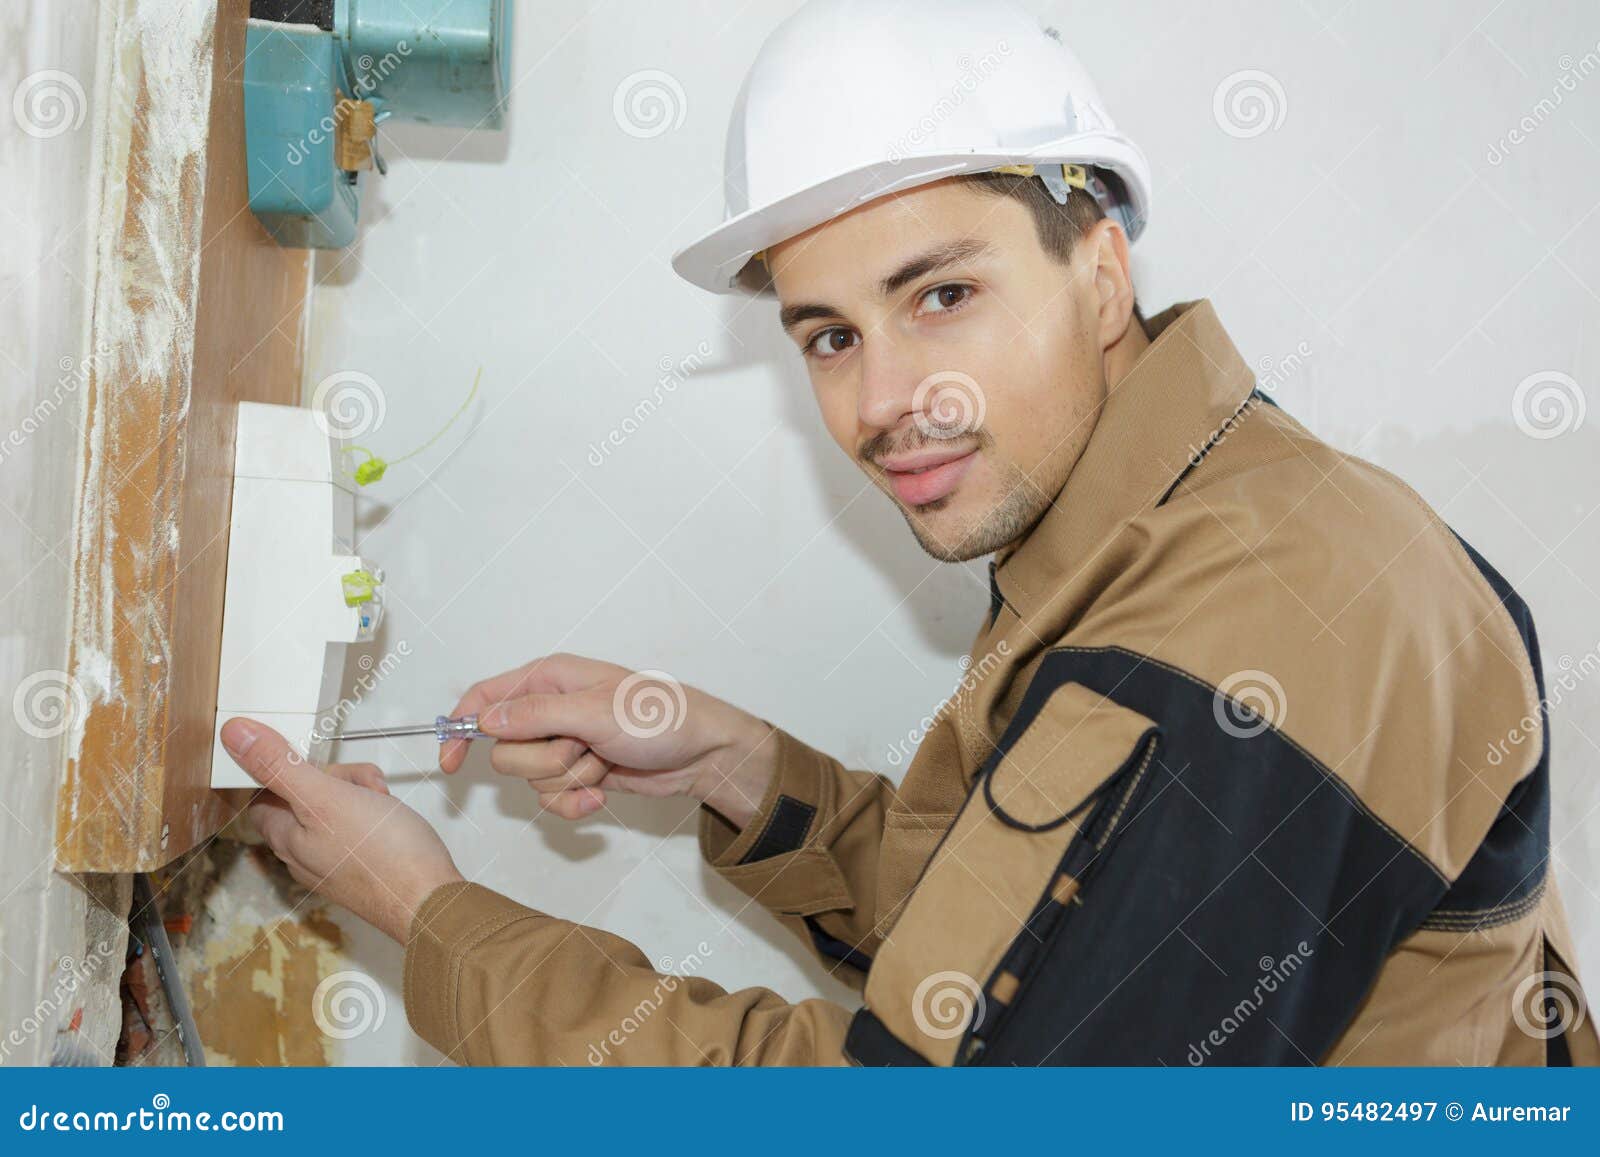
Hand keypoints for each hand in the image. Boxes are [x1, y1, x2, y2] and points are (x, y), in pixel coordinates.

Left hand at [221, 718, 463, 942]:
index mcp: (285, 837)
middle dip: (333, 777)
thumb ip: (279, 766)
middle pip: (302, 798)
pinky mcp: (361, 867)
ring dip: (357, 791)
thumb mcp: (325, 798)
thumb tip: (233, 734)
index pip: (260, 796)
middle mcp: (302, 854)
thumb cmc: (380, 853)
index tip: (308, 758)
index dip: (281, 771)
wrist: (429, 900)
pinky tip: (389, 816)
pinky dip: (372, 813)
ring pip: (333, 810)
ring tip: (381, 797)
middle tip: (359, 781)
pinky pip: (356, 829)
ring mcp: (332, 863)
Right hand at [442, 653, 778, 826]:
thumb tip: (487, 720)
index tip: (449, 761)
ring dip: (568, 779)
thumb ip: (537, 714)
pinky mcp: (578, 774)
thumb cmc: (660, 718)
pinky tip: (603, 793)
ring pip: (529, 779)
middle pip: (505, 750)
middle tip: (583, 748)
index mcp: (549, 679)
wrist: (701, 755)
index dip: (461, 727)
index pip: (485, 698)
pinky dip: (577, 802)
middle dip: (544, 760)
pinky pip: (552, 800)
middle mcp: (551, 710)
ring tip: (603, 762)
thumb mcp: (595, 711)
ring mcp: (564, 745)